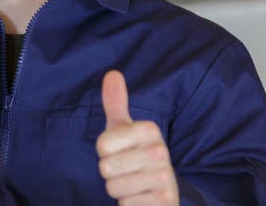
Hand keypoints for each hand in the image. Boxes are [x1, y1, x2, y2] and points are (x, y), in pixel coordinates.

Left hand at [96, 70, 177, 204]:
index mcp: (150, 130)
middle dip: (110, 173)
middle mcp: (161, 152)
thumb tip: (112, 73)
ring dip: (119, 189)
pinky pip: (125, 204)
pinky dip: (128, 204)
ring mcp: (164, 178)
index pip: (102, 144)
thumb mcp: (123, 129)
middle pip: (106, 167)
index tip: (120, 151)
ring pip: (114, 187)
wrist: (160, 192)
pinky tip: (141, 198)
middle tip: (127, 170)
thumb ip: (115, 103)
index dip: (105, 152)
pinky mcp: (164, 202)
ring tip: (134, 184)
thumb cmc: (134, 156)